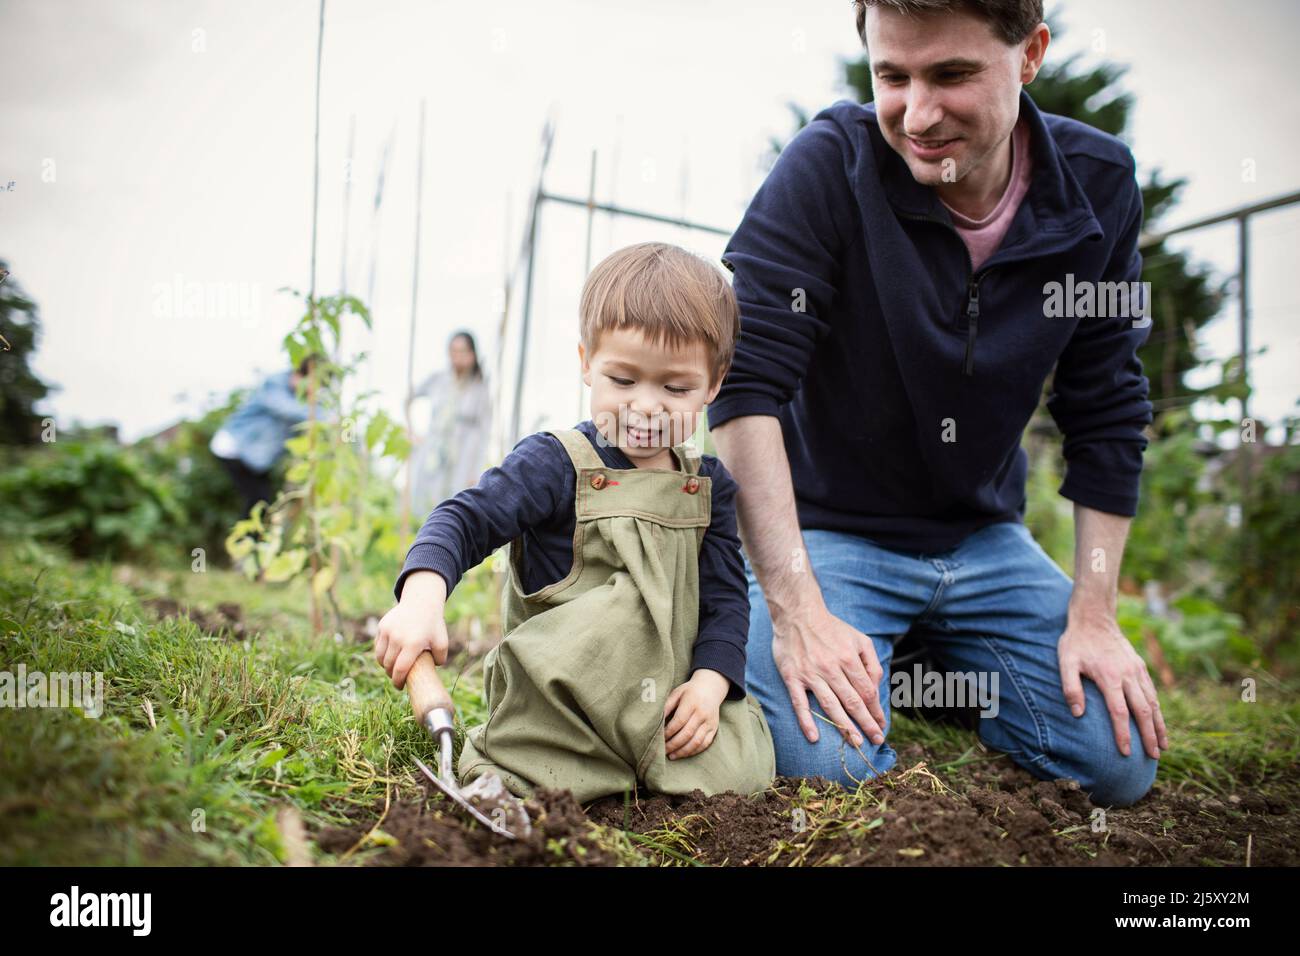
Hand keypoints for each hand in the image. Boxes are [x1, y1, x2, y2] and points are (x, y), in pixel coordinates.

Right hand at [374, 572, 449, 689]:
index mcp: (412, 644)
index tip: (399, 687)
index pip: (400, 669)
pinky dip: (381, 653)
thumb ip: (440, 658)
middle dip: (391, 674)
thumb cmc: (433, 624)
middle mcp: (397, 638)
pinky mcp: (382, 626)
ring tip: (391, 668)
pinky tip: (388, 656)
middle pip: (388, 665)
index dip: (398, 681)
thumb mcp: (442, 641)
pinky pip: (378, 645)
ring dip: (384, 665)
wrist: (422, 601)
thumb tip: (433, 670)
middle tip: (397, 678)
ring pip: (380, 656)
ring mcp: (387, 631)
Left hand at [663, 670, 728, 758]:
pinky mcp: (714, 728)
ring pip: (697, 741)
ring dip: (683, 751)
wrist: (711, 688)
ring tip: (671, 755)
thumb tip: (656, 722)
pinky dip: (694, 751)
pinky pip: (705, 744)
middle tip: (662, 750)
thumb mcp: (676, 693)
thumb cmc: (689, 691)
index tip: (659, 738)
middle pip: (687, 733)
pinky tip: (683, 753)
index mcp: (692, 702)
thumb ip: (666, 706)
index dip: (668, 732)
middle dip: (673, 744)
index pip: (679, 721)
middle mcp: (702, 713)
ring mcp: (710, 722)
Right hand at [772, 602, 885, 747]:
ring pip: (830, 706)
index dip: (876, 711)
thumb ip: (871, 663)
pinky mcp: (792, 677)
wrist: (797, 614)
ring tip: (855, 743)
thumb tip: (875, 688)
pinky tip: (814, 737)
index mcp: (848, 659)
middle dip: (866, 724)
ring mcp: (810, 674)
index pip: (867, 692)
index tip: (882, 725)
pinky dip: (807, 721)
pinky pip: (799, 703)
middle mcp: (831, 668)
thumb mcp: (859, 639)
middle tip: (877, 740)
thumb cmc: (831, 628)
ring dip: (844, 727)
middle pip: (853, 702)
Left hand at [1058, 607, 1167, 758]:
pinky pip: (1153, 692)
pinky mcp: (1140, 667)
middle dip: (1149, 736)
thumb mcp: (1065, 662)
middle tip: (1153, 757)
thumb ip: (1070, 687)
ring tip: (1163, 747)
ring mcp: (1137, 671)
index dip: (1123, 734)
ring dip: (1159, 726)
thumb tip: (1078, 714)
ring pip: (1153, 703)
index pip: (1119, 712)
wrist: (1094, 617)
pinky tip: (1159, 722)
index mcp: (1109, 677)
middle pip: (1143, 711)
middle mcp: (1128, 675)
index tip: (1126, 753)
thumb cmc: (1076, 642)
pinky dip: (1158, 710)